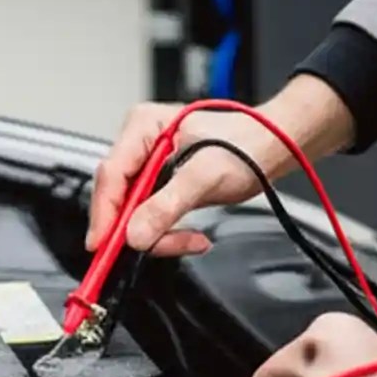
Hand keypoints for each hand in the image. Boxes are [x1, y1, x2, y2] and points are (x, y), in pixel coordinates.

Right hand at [86, 75, 355, 256]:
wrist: (275, 148)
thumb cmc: (249, 144)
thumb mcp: (206, 175)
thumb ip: (167, 205)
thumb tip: (135, 234)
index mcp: (144, 127)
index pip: (111, 174)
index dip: (104, 213)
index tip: (102, 244)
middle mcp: (142, 144)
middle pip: (119, 197)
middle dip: (137, 228)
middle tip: (155, 248)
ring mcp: (151, 166)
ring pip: (136, 213)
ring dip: (161, 235)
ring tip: (191, 240)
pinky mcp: (164, 185)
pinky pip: (153, 217)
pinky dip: (170, 233)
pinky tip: (192, 237)